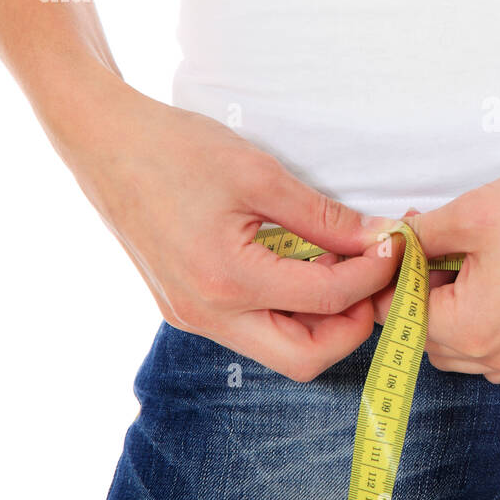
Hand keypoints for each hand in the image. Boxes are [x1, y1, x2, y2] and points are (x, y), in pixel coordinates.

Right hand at [51, 78, 400, 380]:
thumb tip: (377, 239)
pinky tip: (305, 269)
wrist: (103, 142)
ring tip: (344, 269)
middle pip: (303, 358)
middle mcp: (206, 313)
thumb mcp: (261, 175)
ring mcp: (191, 316)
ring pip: (276, 348)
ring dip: (320, 321)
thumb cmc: (176, 148)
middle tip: (375, 281)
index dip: (372, 275)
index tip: (396, 247)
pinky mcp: (184, 307)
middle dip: (351, 327)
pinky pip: (250, 328)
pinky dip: (288, 310)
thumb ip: (324, 217)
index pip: (326, 300)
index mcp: (226, 280)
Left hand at [405, 155, 499, 382]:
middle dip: (424, 298)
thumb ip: (420, 235)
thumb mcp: (471, 213)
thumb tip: (392, 242)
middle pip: (433, 341)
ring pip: (468, 351)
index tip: (405, 246)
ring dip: (455, 315)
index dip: (397, 278)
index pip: (404, 317)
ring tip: (469, 263)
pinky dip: (491, 323)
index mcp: (473, 329)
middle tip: (436, 248)